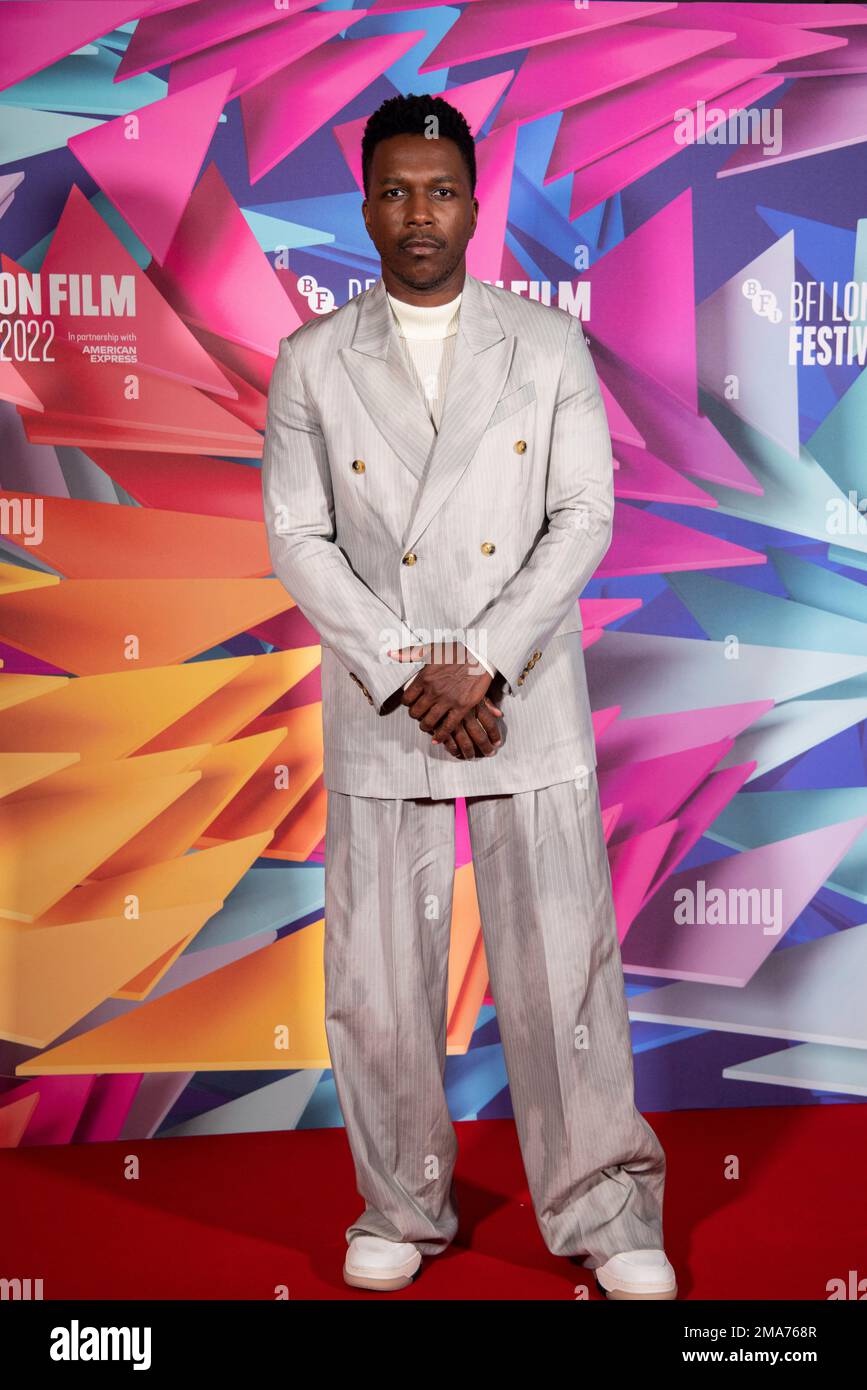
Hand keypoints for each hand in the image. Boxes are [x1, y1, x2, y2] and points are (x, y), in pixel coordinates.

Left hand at [388, 640, 503, 754]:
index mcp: (424, 677)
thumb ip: (409, 653)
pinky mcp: (462, 707)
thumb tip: (390, 654)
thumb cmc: (456, 651)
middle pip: (416, 713)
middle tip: (419, 716)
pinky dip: (441, 735)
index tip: (411, 704)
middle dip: (415, 716)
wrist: (480, 654)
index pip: (407, 699)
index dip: (407, 704)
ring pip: (429, 722)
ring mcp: (448, 700)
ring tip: (427, 727)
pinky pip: (448, 726)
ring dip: (426, 727)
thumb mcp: (430, 649)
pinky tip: (438, 739)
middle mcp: (433, 690)